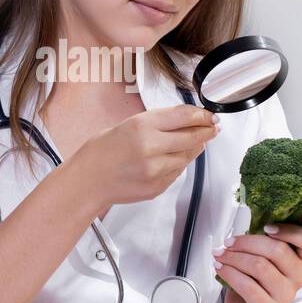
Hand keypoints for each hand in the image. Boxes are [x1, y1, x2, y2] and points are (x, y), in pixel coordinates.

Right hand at [72, 105, 218, 210]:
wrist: (88, 180)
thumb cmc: (102, 151)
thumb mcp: (129, 124)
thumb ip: (158, 122)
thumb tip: (188, 120)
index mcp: (142, 126)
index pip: (185, 117)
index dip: (203, 116)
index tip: (210, 116)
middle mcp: (151, 148)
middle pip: (193, 137)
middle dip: (207, 132)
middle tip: (213, 128)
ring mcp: (155, 170)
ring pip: (188, 157)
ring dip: (194, 148)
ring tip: (192, 142)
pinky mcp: (158, 186)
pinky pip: (178, 172)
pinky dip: (179, 164)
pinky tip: (169, 159)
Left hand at [216, 223, 301, 302]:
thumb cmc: (256, 279)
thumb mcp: (263, 255)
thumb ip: (264, 239)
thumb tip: (247, 219)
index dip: (291, 231)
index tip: (266, 226)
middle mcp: (298, 277)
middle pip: (277, 250)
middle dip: (246, 242)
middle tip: (228, 242)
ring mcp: (285, 295)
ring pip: (260, 266)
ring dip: (234, 257)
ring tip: (219, 255)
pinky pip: (247, 286)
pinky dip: (229, 273)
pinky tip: (220, 268)